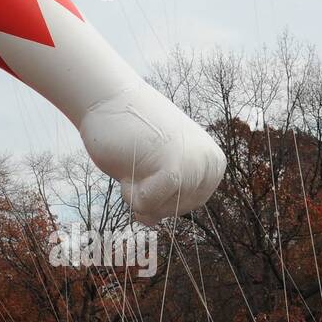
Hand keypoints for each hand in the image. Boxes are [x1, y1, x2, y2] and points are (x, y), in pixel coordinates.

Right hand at [78, 83, 224, 223]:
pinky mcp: (173, 170)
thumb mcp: (153, 167)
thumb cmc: (128, 132)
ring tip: (135, 156)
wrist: (108, 100)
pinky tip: (129, 163)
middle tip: (138, 156)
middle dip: (147, 191)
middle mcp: (208, 166)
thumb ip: (161, 195)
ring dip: (135, 191)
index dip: (158, 191)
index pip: (184, 205)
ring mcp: (194, 168)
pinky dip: (130, 192)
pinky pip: (147, 205)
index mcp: (212, 164)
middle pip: (174, 210)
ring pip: (159, 210)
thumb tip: (150, 222)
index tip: (149, 159)